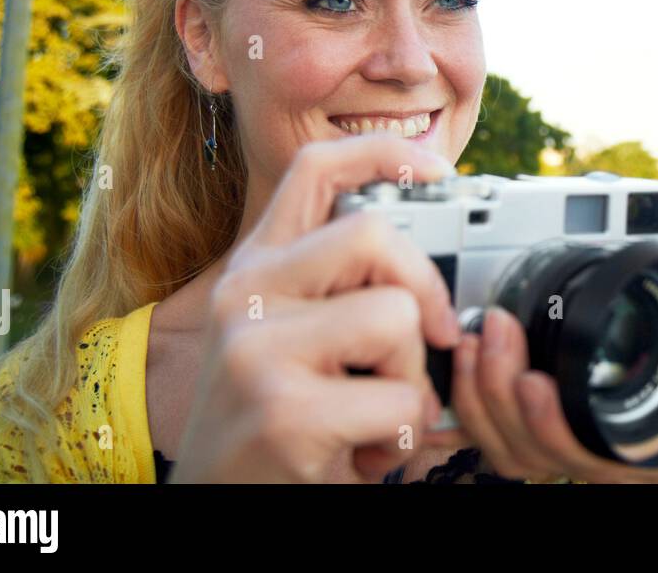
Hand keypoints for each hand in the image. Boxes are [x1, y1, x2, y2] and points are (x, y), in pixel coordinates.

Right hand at [170, 134, 461, 483]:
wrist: (213, 507)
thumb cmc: (268, 421)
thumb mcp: (286, 338)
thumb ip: (340, 292)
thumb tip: (444, 275)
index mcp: (255, 268)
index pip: (316, 168)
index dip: (385, 150)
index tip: (440, 169)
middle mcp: (246, 294)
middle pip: (373, 232)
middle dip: (426, 288)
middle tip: (433, 337)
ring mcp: (258, 349)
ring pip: (397, 315)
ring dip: (413, 377)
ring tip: (380, 411)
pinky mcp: (283, 411)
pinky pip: (400, 399)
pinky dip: (407, 435)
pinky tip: (368, 453)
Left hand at [426, 308, 657, 483]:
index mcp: (624, 446)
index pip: (578, 444)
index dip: (549, 420)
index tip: (533, 382)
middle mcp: (585, 461)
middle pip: (527, 447)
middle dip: (500, 387)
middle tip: (496, 331)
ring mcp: (556, 459)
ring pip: (505, 452)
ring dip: (477, 397)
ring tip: (471, 343)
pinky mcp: (532, 449)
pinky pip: (489, 446)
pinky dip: (461, 418)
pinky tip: (445, 386)